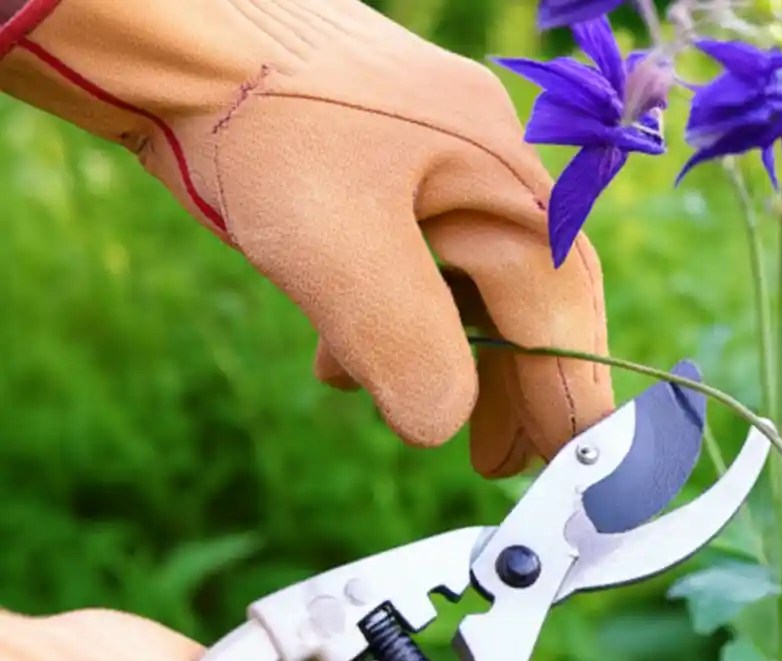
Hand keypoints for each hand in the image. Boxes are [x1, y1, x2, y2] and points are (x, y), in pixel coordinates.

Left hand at [0, 0, 613, 475]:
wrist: (185, 37)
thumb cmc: (265, 122)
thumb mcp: (335, 242)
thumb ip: (404, 339)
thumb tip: (443, 425)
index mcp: (505, 186)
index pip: (560, 313)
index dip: (567, 398)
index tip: (573, 472)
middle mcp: (493, 176)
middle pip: (533, 303)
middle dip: (517, 389)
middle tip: (497, 465)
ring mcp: (448, 169)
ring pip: (479, 287)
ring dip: (456, 360)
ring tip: (428, 423)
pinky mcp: (400, 174)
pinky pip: (431, 260)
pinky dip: (405, 318)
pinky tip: (349, 355)